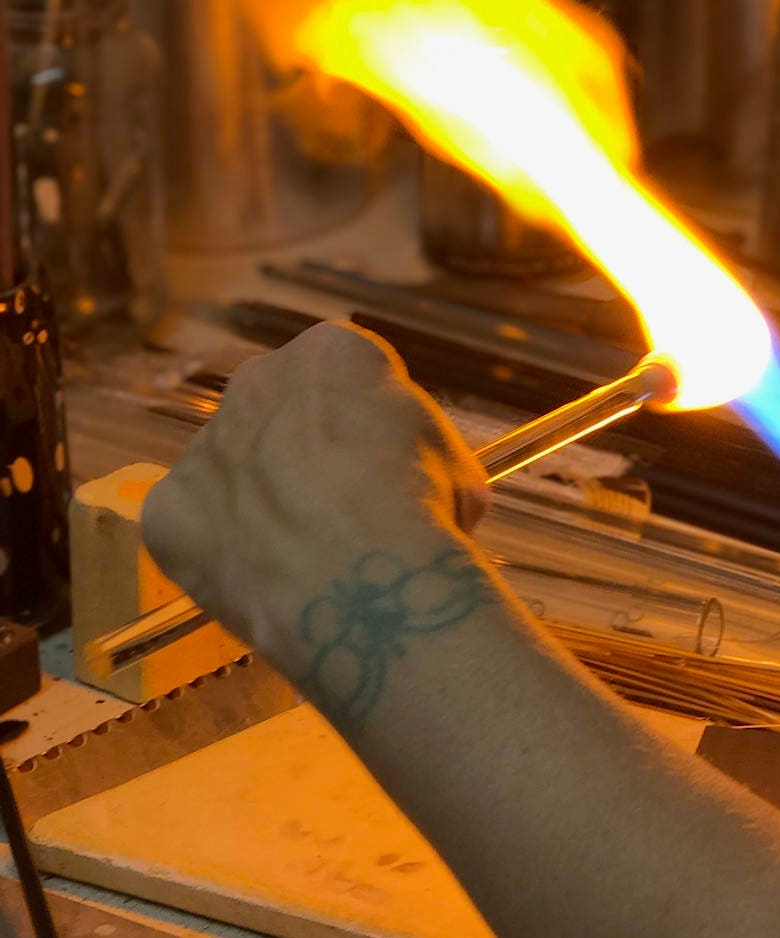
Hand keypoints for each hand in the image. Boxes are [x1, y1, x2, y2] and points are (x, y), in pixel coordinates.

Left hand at [142, 324, 489, 685]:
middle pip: (278, 414)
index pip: (346, 378)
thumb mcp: (454, 465)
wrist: (364, 576)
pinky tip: (261, 584)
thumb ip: (417, 454)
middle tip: (338, 514)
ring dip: (259, 504)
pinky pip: (195, 529)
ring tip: (301, 562)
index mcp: (331, 353)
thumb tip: (422, 489)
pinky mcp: (168, 508)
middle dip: (303, 456)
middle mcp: (256, 381)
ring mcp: (205, 445)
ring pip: (233, 472)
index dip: (369, 430)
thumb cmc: (425, 512)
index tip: (387, 471)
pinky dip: (221, 554)